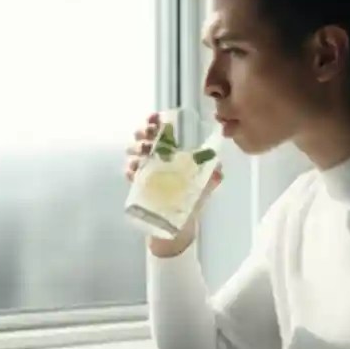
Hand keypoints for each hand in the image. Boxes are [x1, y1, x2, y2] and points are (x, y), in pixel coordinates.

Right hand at [124, 113, 222, 258]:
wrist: (177, 231)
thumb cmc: (191, 205)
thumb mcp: (204, 190)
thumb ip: (212, 178)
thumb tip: (219, 167)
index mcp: (174, 154)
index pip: (163, 131)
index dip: (156, 122)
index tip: (155, 118)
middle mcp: (158, 159)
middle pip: (145, 138)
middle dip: (143, 133)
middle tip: (146, 135)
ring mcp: (146, 171)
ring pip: (135, 153)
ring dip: (136, 149)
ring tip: (141, 153)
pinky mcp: (138, 186)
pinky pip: (130, 173)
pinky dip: (130, 170)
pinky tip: (133, 170)